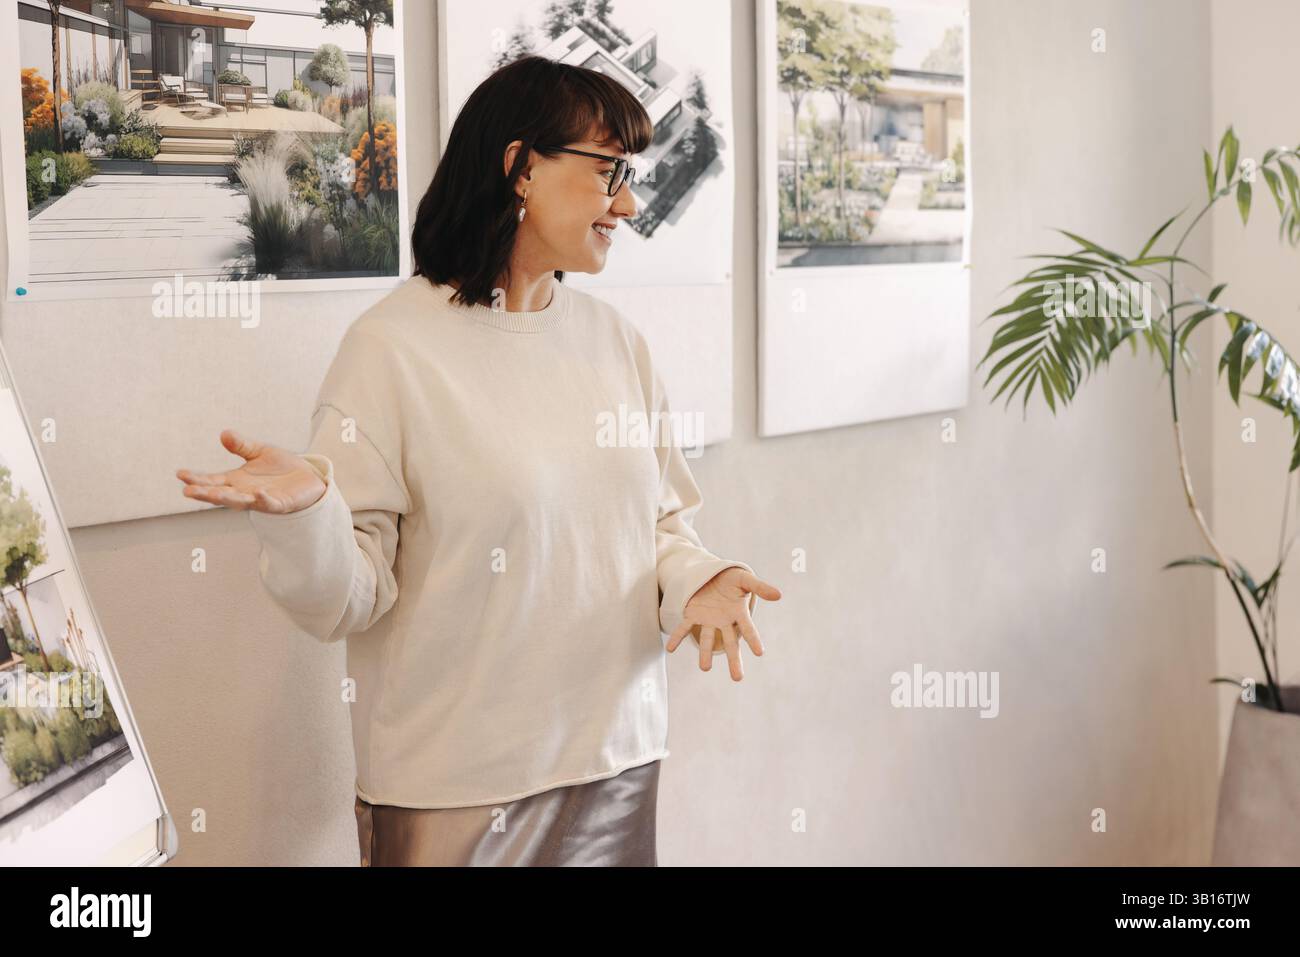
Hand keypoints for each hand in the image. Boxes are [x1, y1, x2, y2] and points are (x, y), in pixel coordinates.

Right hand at [176, 429, 325, 513]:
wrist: (307, 478)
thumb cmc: (280, 467)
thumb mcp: (259, 452)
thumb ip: (241, 445)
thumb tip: (224, 433)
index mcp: (236, 480)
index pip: (212, 480)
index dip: (197, 478)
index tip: (179, 474)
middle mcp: (245, 492)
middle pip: (221, 494)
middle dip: (205, 492)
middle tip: (187, 491)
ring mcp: (261, 500)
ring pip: (240, 502)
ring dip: (227, 498)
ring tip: (212, 494)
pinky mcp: (279, 504)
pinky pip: (270, 504)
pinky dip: (264, 499)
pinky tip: (258, 493)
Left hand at [666, 567, 781, 680]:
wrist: (713, 574)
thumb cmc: (732, 579)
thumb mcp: (746, 579)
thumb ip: (760, 587)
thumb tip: (779, 595)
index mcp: (738, 613)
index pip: (747, 629)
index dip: (753, 639)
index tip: (760, 652)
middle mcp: (724, 621)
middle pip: (730, 643)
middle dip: (734, 660)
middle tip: (738, 678)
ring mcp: (708, 619)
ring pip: (708, 639)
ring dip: (706, 653)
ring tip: (705, 668)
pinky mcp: (692, 614)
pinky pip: (684, 627)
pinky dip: (677, 637)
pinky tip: (670, 648)